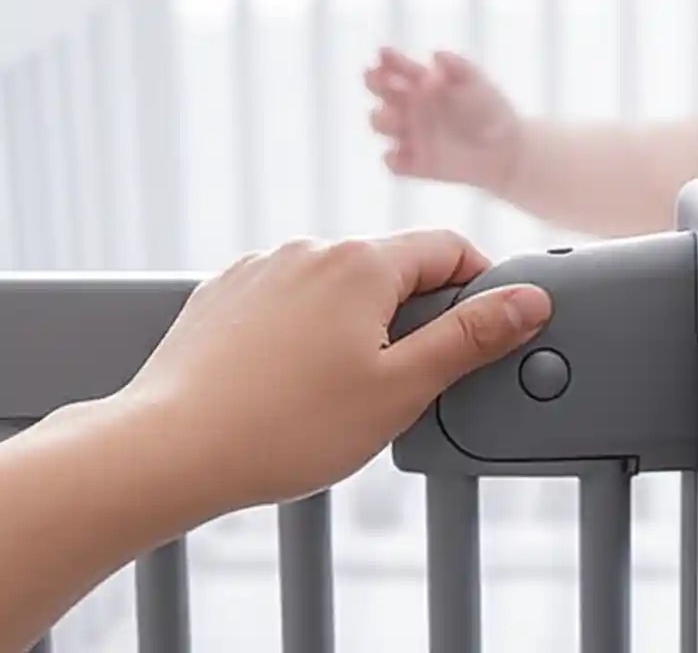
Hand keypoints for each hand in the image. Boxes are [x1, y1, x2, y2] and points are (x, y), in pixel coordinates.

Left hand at [113, 230, 550, 510]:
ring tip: (345, 389)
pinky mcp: (223, 294)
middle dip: (415, 313)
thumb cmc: (284, 428)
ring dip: (360, 321)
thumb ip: (470, 338)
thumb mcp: (401, 389)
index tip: (487, 326)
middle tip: (413, 379)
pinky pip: (289, 298)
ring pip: (338, 284)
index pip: (448, 247)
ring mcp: (260, 268)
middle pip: (392, 266)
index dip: (481, 284)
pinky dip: (308, 328)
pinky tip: (296, 381)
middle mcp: (309, 249)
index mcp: (361, 262)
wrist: (167, 451)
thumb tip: (528, 300)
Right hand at [366, 49, 523, 191]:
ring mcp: (411, 135)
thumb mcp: (478, 83)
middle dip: (375, 83)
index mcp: (422, 84)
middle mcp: (411, 108)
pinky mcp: (417, 163)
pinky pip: (393, 162)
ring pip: (381, 123)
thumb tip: (436, 56)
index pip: (396, 68)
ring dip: (382, 117)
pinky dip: (392, 159)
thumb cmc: (493, 111)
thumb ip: (459, 66)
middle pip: (380, 91)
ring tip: (396, 115)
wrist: (507, 151)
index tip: (384, 53)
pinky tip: (402, 151)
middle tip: (382, 80)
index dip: (388, 60)